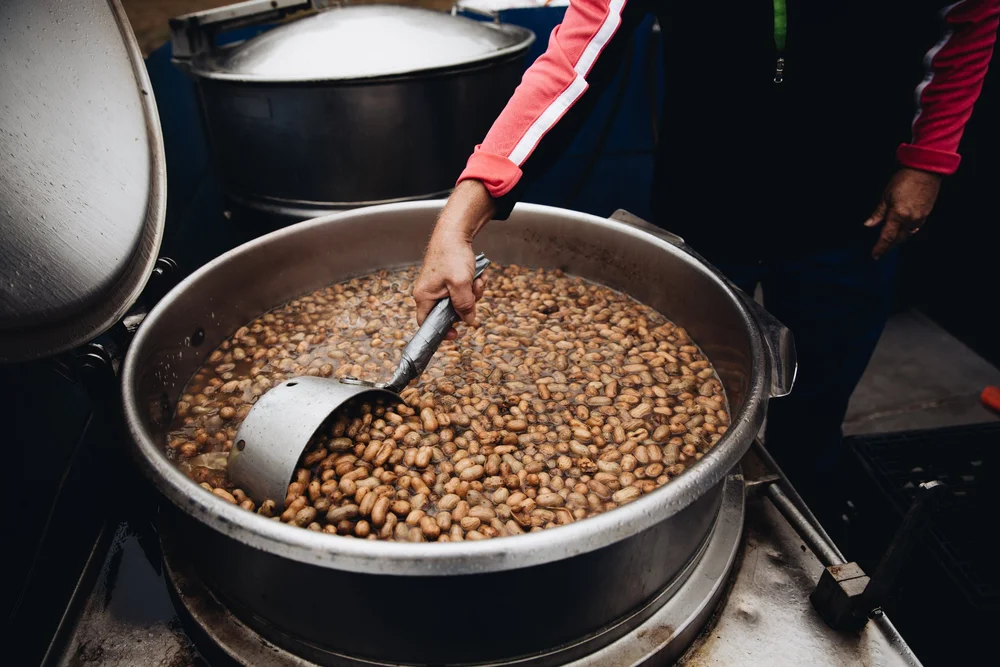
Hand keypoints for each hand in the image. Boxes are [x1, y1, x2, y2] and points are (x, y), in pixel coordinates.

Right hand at [413, 180, 494, 339]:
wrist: (455, 231)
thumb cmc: (451, 254)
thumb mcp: (460, 283)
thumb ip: (464, 305)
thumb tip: (468, 320)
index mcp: (424, 296)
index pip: (427, 323)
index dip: (441, 332)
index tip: (456, 334)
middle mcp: (429, 292)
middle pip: (449, 312)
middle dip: (467, 304)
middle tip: (474, 292)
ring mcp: (440, 285)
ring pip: (460, 300)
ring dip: (473, 292)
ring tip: (477, 279)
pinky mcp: (449, 279)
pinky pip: (464, 290)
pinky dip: (473, 284)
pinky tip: (478, 274)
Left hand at [864, 167, 942, 258]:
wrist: (925, 170)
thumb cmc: (905, 179)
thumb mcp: (886, 196)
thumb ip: (878, 213)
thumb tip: (869, 225)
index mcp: (898, 215)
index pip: (887, 237)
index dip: (880, 248)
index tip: (875, 255)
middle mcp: (910, 220)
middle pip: (898, 239)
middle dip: (889, 247)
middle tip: (880, 252)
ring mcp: (920, 218)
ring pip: (907, 235)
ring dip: (898, 241)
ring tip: (889, 244)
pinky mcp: (926, 215)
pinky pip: (914, 229)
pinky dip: (906, 233)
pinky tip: (901, 233)